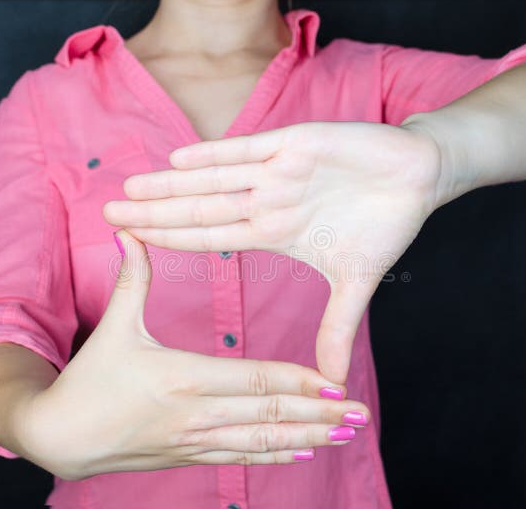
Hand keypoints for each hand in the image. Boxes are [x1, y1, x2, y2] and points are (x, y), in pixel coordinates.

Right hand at [15, 230, 369, 479]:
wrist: (59, 437)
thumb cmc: (89, 380)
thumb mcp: (113, 327)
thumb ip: (131, 279)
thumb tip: (130, 232)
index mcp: (184, 377)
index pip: (257, 381)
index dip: (301, 383)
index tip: (338, 384)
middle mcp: (197, 413)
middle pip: (271, 416)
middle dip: (320, 416)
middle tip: (361, 416)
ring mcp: (195, 440)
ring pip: (262, 442)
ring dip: (307, 438)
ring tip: (344, 436)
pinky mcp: (188, 456)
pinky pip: (240, 458)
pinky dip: (274, 456)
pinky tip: (302, 453)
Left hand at [103, 121, 442, 384]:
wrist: (418, 179)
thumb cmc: (384, 225)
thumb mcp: (355, 282)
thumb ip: (337, 326)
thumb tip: (333, 381)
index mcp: (273, 231)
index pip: (209, 237)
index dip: (169, 238)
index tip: (129, 241)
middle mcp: (267, 201)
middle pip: (200, 209)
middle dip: (155, 211)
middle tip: (107, 212)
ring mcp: (279, 173)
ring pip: (216, 180)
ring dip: (174, 184)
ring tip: (131, 186)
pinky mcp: (299, 145)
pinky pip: (251, 150)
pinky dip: (218, 154)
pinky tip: (179, 159)